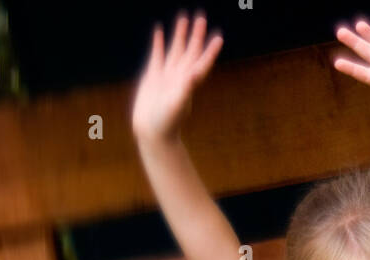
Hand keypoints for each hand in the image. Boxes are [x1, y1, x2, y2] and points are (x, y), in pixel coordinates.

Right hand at [131, 10, 222, 143]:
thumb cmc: (165, 123)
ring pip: (175, 50)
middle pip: (191, 51)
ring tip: (184, 17)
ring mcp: (167, 75)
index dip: (210, 51)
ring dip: (180, 34)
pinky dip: (158, 42)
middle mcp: (180, 77)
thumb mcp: (176, 105)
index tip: (219, 37)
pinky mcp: (153, 76)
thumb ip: (185, 89)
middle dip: (196, 35)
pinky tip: (158, 30)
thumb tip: (193, 74)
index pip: (202, 63)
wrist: (151, 132)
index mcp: (188, 83)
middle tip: (200, 16)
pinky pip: (157, 54)